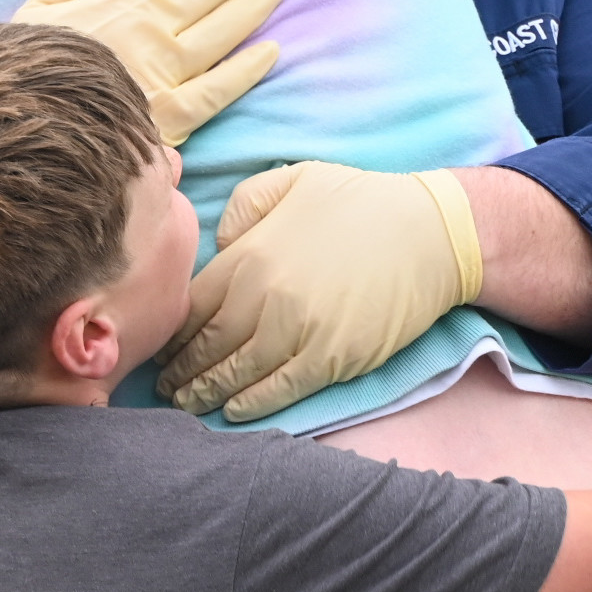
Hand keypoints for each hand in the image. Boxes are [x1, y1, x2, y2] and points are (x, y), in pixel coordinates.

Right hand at [14, 0, 284, 144]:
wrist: (21, 125)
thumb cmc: (26, 63)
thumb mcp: (42, 4)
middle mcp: (154, 25)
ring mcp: (168, 70)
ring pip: (223, 29)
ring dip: (254, 3)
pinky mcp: (174, 116)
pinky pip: (219, 88)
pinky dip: (247, 69)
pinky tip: (271, 51)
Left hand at [158, 161, 483, 422]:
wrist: (431, 233)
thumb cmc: (361, 202)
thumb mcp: (292, 180)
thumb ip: (242, 207)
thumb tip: (219, 248)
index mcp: (249, 256)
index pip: (192, 306)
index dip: (172, 332)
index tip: (160, 347)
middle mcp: (266, 298)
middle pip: (208, 346)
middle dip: (181, 370)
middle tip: (164, 387)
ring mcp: (298, 332)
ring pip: (237, 373)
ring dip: (207, 393)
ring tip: (187, 405)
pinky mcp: (331, 358)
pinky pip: (279, 389)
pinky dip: (252, 404)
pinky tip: (233, 411)